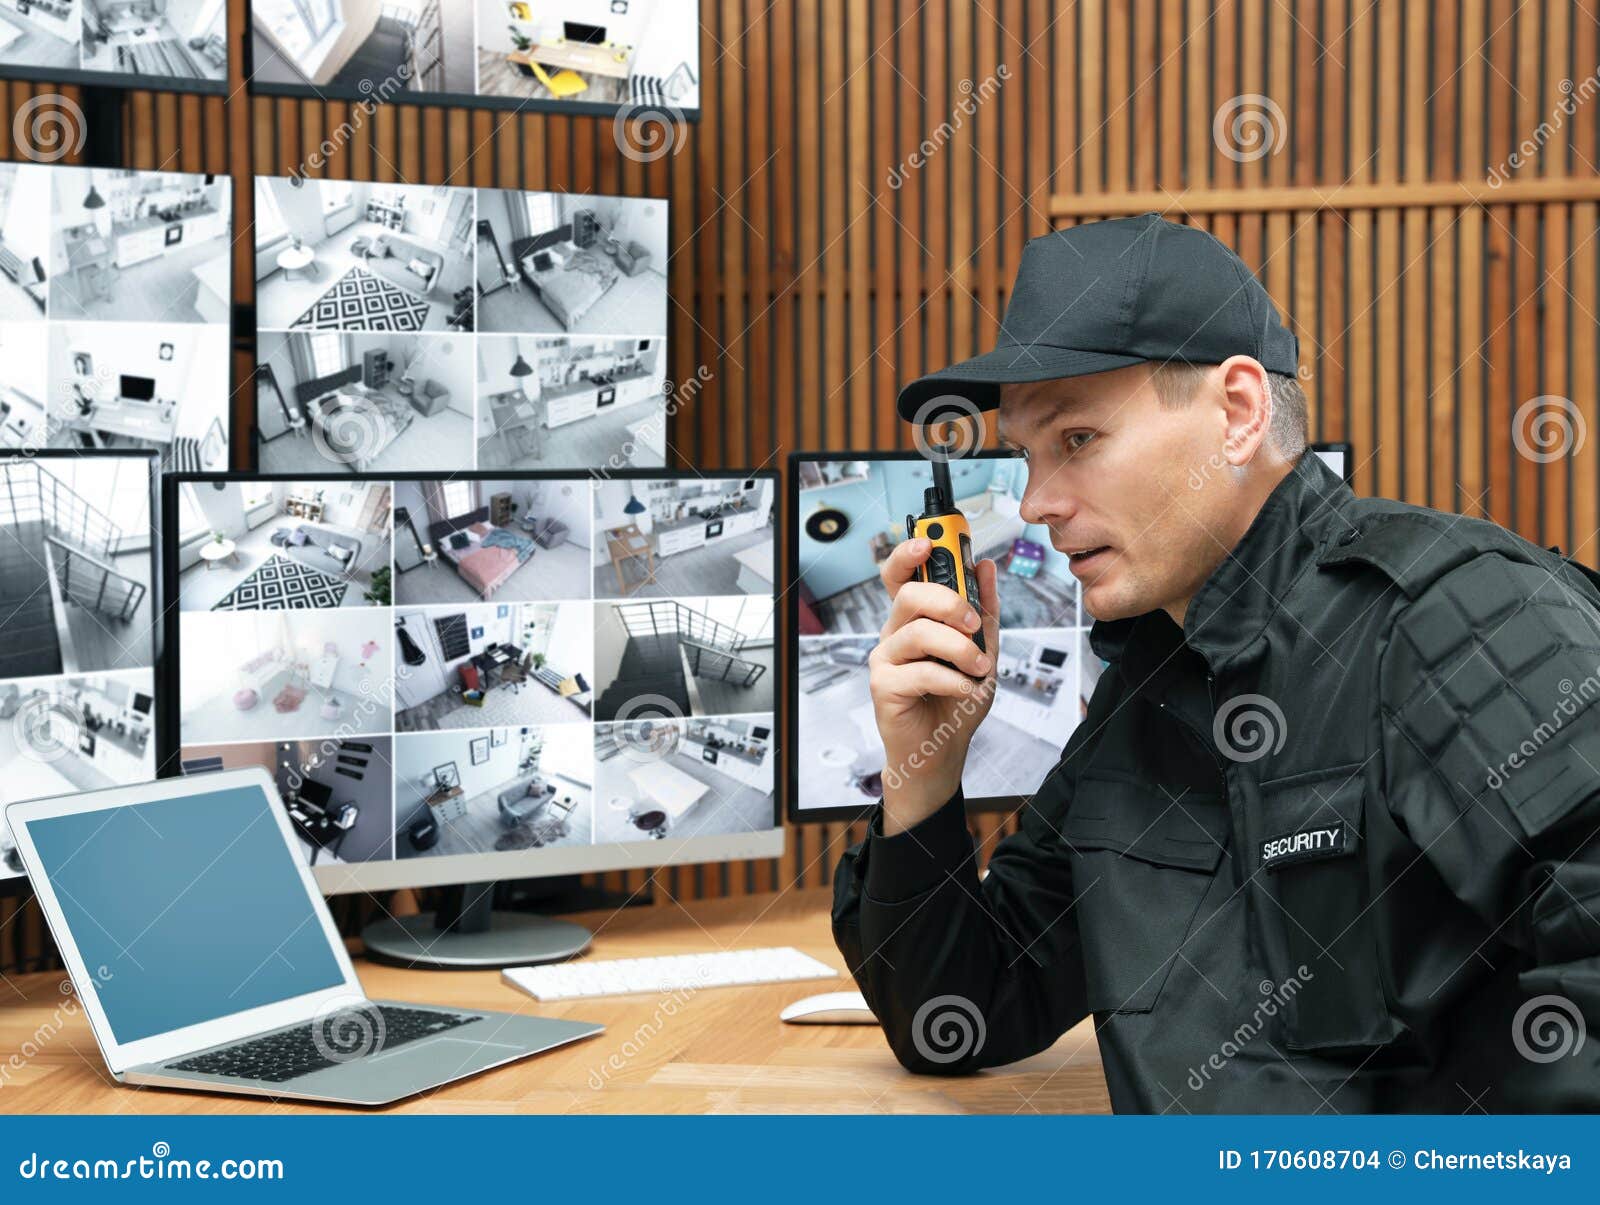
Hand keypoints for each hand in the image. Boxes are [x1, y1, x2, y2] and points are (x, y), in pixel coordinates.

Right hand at [867, 537, 1001, 835]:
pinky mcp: (883, 685)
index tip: (929, 541)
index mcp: (915, 618)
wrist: (941, 750)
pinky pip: (920, 670)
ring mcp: (886, 657)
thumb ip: (983, 611)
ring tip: (978, 667)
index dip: (910, 552)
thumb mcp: (983, 651)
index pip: (902, 574)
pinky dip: (952, 679)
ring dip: (959, 648)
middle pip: (909, 594)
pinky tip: (963, 690)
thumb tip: (986, 567)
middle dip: (948, 601)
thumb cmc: (955, 702)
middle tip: (972, 623)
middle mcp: (895, 632)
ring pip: (918, 632)